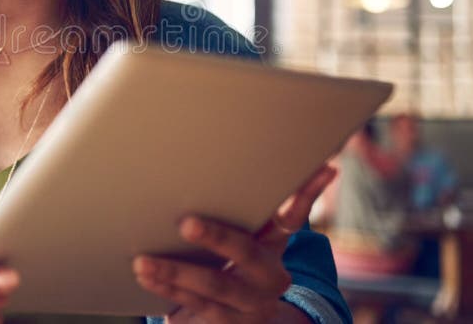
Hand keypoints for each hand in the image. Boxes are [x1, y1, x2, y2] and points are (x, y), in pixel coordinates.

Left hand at [133, 164, 336, 322]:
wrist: (270, 322)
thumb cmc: (259, 260)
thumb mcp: (275, 234)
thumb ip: (294, 204)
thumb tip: (329, 165)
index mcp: (275, 256)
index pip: (280, 229)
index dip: (273, 209)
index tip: (262, 190)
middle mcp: (263, 285)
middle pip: (235, 266)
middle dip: (211, 244)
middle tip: (184, 223)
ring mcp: (243, 312)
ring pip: (207, 296)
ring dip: (173, 278)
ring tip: (143, 263)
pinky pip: (192, 316)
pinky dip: (169, 300)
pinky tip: (147, 284)